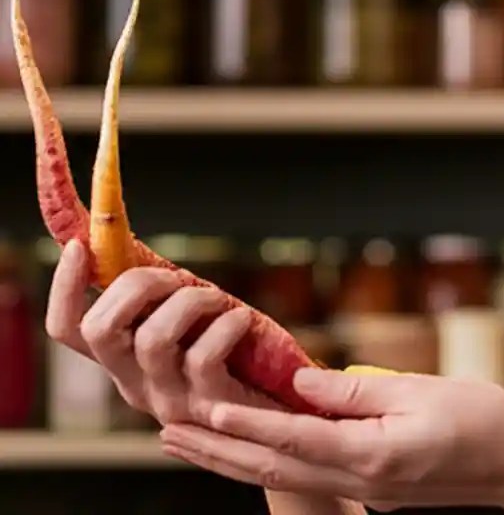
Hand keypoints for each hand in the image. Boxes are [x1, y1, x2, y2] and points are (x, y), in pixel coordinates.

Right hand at [44, 239, 280, 424]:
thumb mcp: (188, 329)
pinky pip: (203, 357)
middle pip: (99, 329)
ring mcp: (171, 400)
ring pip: (153, 339)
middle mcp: (135, 385)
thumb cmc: (237, 358)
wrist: (279, 418)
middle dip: (134, 284)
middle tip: (174, 278)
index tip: (80, 246)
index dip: (63, 287)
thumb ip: (160, 300)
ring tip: (215, 298)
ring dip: (187, 301)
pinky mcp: (210, 407)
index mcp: (122, 363)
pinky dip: (225, 325)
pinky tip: (241, 319)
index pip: (67, 329)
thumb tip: (132, 246)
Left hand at [155, 368, 503, 512]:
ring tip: (190, 440)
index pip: (296, 440)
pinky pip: (308, 476)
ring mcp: (366, 491)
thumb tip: (299, 381)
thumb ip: (357, 390)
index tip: (205, 408)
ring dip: (233, 459)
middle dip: (219, 451)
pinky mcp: (373, 487)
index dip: (249, 423)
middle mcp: (362, 482)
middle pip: (275, 469)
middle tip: (168, 432)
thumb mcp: (425, 391)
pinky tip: (250, 445)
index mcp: (374, 455)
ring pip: (285, 477)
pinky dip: (269, 461)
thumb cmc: (485, 420)